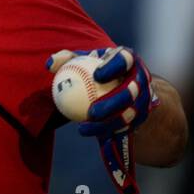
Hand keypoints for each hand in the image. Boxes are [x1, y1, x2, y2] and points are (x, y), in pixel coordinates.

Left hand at [46, 46, 157, 193]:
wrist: (117, 84)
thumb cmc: (93, 67)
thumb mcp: (81, 59)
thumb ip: (66, 59)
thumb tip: (49, 64)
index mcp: (128, 59)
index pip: (124, 59)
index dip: (114, 67)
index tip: (97, 76)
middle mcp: (140, 79)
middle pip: (132, 92)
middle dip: (114, 103)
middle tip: (92, 112)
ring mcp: (143, 99)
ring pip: (130, 115)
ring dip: (109, 124)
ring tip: (84, 128)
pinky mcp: (140, 117)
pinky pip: (126, 128)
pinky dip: (109, 133)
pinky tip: (89, 134)